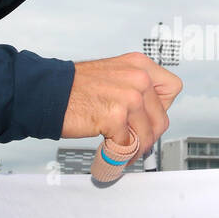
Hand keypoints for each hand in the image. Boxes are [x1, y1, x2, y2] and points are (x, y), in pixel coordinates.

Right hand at [62, 52, 181, 158]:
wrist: (46, 92)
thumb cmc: (75, 87)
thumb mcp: (114, 74)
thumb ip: (134, 88)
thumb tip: (150, 115)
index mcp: (139, 65)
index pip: (172, 89)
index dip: (161, 107)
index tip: (147, 117)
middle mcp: (138, 77)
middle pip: (161, 118)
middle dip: (147, 135)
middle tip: (133, 141)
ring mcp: (129, 97)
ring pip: (147, 135)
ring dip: (133, 147)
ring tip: (119, 148)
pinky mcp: (116, 117)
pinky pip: (128, 145)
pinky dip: (118, 152)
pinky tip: (108, 149)